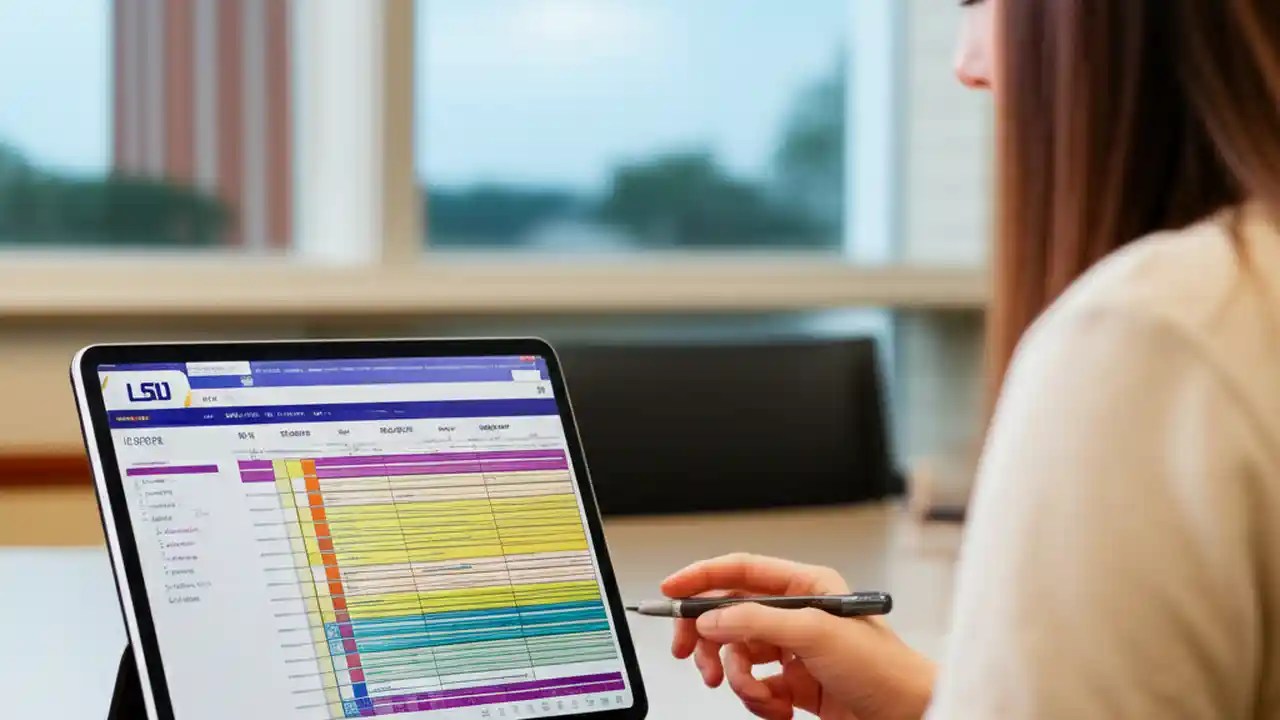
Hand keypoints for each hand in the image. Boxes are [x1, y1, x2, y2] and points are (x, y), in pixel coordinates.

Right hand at [663, 553, 935, 719]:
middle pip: (728, 616)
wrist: (910, 715)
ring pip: (737, 656)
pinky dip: (759, 701)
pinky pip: (754, 688)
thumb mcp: (815, 635)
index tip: (670, 591)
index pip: (740, 571)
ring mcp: (792, 650)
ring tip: (757, 694)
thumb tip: (712, 618)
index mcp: (804, 585)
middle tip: (693, 656)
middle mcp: (795, 614)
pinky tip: (780, 708)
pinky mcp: (793, 685)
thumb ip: (757, 622)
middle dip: (710, 639)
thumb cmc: (884, 667)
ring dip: (739, 679)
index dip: (701, 577)